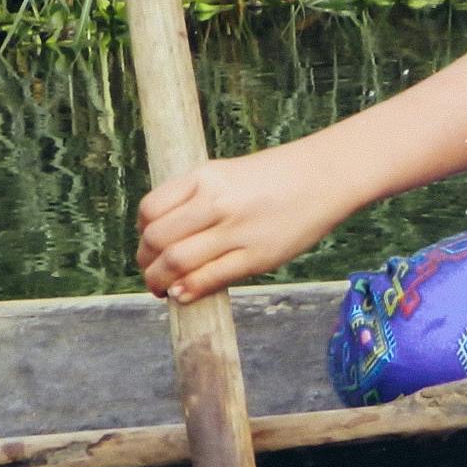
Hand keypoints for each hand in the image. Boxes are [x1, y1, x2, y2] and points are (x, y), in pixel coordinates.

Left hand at [137, 137, 359, 302]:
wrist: (325, 175)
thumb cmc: (274, 176)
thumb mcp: (226, 173)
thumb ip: (194, 199)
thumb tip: (161, 237)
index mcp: (204, 176)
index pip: (150, 210)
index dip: (141, 234)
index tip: (147, 244)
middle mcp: (215, 201)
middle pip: (157, 240)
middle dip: (146, 263)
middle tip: (151, 273)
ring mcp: (236, 230)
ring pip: (177, 263)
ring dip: (160, 282)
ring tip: (162, 289)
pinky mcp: (256, 257)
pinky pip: (209, 279)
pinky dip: (188, 291)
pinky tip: (184, 293)